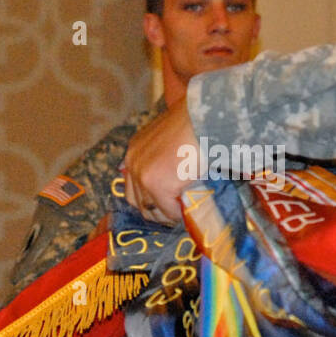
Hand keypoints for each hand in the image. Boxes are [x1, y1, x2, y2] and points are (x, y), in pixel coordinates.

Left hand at [122, 100, 196, 224]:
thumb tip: (171, 178)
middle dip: (155, 211)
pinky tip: (189, 209)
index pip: (132, 187)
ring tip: (182, 213)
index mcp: (134, 151)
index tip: (164, 206)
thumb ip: (162, 157)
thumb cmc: (193, 125)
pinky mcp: (158, 186)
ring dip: (167, 215)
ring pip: (151, 210)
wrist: (203, 121)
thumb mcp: (168, 139)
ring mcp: (144, 176)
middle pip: (137, 202)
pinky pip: (168, 211)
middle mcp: (133, 163)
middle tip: (174, 214)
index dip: (148, 200)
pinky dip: (178, 214)